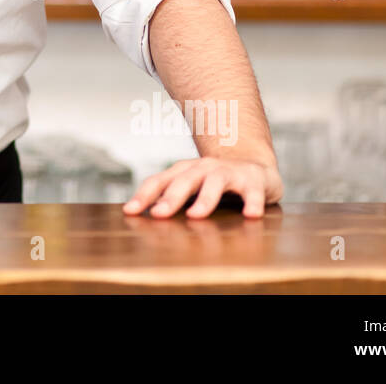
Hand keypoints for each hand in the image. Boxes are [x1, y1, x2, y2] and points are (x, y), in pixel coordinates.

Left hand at [122, 156, 282, 218]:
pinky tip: (250, 215)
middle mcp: (204, 168)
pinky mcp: (253, 181)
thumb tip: (144, 218)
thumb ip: (170, 199)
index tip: (130, 212)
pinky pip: (253, 192)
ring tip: (195, 216)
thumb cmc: (215, 182)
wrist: (255, 167)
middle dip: (171, 197)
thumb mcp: (190, 188)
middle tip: (158, 214)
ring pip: (215, 182)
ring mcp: (229, 172)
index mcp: (184, 171)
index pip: (159, 181)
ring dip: (205, 199)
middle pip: (184, 180)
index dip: (144, 195)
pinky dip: (252, 202)